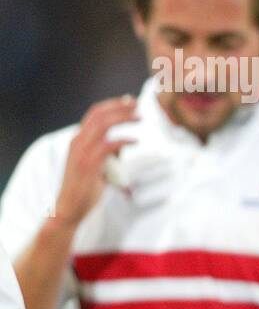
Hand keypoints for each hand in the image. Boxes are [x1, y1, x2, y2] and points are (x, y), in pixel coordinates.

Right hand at [54, 95, 137, 225]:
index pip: (94, 114)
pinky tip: (135, 141)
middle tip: (138, 106)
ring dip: (123, 118)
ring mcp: (81, 152)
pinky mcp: (89, 164)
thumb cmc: (86, 187)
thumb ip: (108, 152)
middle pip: (99, 115)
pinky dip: (124, 140)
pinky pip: (108, 145)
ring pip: (102, 125)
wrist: (69, 207)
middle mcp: (77, 142)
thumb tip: (124, 143)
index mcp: (78, 140)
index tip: (130, 101)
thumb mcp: (98, 165)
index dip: (113, 105)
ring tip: (140, 118)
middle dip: (120, 107)